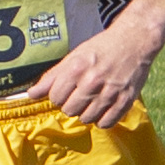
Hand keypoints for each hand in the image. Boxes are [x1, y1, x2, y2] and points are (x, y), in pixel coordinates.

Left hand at [27, 26, 155, 127]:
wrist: (133, 41)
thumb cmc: (101, 48)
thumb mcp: (74, 57)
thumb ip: (52, 77)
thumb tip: (31, 94)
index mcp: (76, 68)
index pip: (55, 98)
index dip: (58, 96)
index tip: (66, 90)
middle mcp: (92, 81)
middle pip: (70, 110)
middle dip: (71, 104)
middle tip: (81, 93)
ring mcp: (110, 92)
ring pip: (87, 118)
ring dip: (87, 112)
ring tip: (93, 99)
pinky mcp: (125, 100)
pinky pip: (106, 123)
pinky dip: (102, 119)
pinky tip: (103, 107)